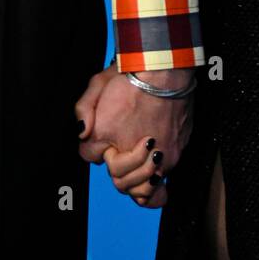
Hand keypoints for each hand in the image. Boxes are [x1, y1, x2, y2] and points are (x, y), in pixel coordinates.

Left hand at [75, 63, 194, 209]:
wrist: (166, 70)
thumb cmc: (133, 75)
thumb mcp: (98, 83)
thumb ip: (83, 110)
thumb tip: (83, 132)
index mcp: (104, 135)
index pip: (90, 157)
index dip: (98, 148)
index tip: (107, 137)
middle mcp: (129, 152)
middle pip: (119, 181)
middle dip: (118, 170)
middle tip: (124, 149)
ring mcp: (155, 156)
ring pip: (141, 189)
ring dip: (137, 179)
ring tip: (140, 161)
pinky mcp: (174, 154)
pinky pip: (162, 182)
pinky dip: (155, 177)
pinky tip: (154, 164)